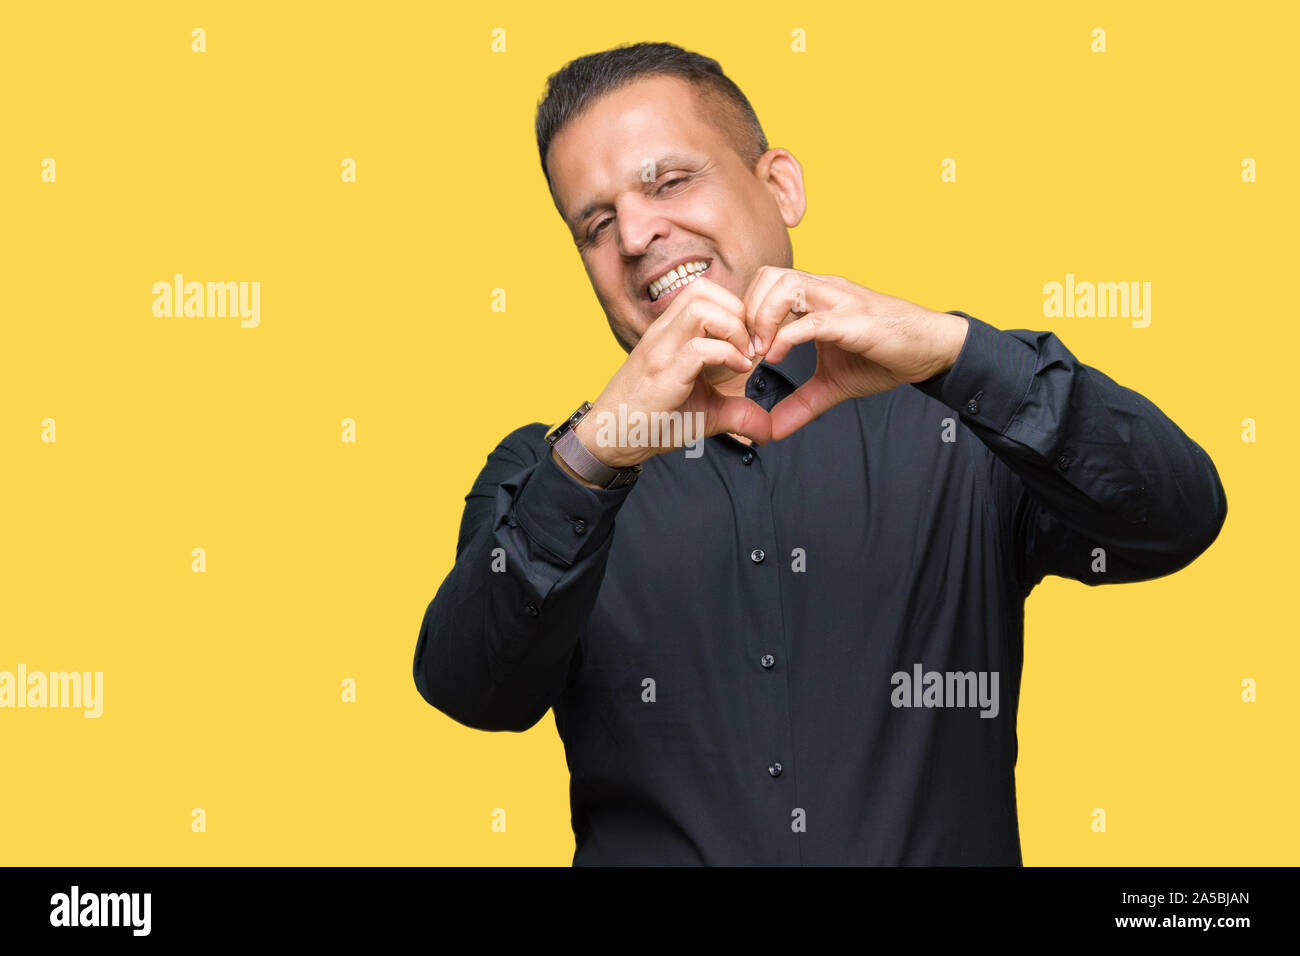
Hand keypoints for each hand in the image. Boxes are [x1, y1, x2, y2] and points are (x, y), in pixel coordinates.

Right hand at [576, 276, 772, 467]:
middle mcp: (663, 333)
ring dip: (733, 328)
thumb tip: (768, 430)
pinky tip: (738, 371)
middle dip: (738, 312)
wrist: (610, 439)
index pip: (704, 292)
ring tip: (744, 356)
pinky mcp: (662, 374)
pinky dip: (728, 355)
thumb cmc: (652, 421)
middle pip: (703, 290)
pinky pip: (699, 348)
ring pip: (700, 308)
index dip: (736, 309)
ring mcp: (660, 351)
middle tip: (752, 345)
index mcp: (670, 332)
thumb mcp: (704, 413)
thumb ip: (738, 413)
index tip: (752, 341)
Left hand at [742, 267, 969, 440]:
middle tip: (747, 347)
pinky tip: (776, 357)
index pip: (766, 284)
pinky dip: (787, 336)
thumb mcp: (832, 384)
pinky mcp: (855, 321)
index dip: (746, 311)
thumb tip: (771, 431)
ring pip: (787, 285)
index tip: (742, 347)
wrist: (931, 350)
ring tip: (761, 351)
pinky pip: (813, 320)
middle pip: (769, 275)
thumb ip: (800, 404)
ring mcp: (840, 302)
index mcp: (816, 298)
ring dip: (764, 318)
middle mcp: (825, 291)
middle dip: (749, 310)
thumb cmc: (884, 356)